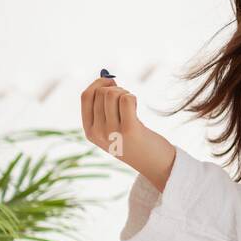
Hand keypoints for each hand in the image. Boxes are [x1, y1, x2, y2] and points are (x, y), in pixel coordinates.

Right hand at [80, 74, 176, 192]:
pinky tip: (136, 107)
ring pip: (112, 94)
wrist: (155, 164)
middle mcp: (97, 132)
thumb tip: (106, 76)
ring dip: (125, 92)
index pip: (85, 96)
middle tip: (127, 99)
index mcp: (89, 131)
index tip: (111, 81)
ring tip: (131, 105)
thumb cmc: (136, 141)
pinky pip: (126, 99)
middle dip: (116, 89)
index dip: (98, 83)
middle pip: (101, 93)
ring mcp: (111, 132)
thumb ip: (105, 106)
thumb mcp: (113, 128)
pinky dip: (132, 97)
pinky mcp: (130, 130)